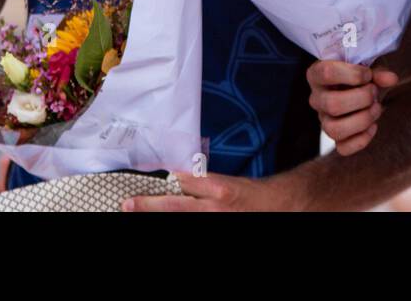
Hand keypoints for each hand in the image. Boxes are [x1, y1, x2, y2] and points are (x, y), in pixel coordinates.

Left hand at [121, 172, 300, 211]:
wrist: (283, 208)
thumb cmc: (257, 195)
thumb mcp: (231, 184)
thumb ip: (205, 184)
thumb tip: (179, 182)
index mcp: (220, 189)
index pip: (184, 181)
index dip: (163, 181)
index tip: (143, 181)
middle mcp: (215, 208)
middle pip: (174, 207)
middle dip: (149, 206)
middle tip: (127, 205)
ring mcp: (217, 221)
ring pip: (181, 218)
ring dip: (161, 216)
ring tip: (138, 214)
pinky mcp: (220, 229)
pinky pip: (193, 227)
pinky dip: (179, 222)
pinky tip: (164, 221)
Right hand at [307, 60, 398, 154]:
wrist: (364, 89)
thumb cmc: (362, 73)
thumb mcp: (369, 67)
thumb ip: (378, 72)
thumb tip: (390, 79)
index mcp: (317, 74)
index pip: (326, 73)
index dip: (353, 74)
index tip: (368, 74)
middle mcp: (317, 99)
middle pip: (332, 104)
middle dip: (362, 98)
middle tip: (374, 91)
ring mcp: (324, 121)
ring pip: (334, 130)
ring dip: (363, 119)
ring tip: (376, 107)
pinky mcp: (336, 138)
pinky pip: (343, 148)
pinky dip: (363, 139)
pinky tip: (373, 125)